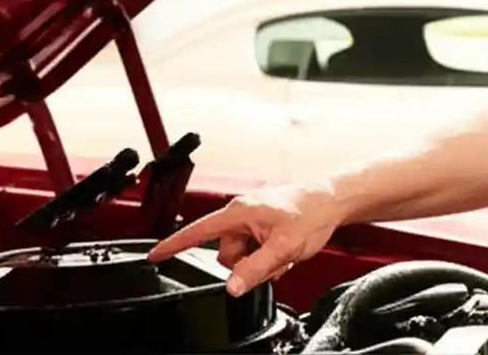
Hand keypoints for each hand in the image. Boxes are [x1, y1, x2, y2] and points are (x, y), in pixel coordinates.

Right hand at [146, 180, 345, 295]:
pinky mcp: (263, 226)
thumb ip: (255, 268)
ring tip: (283, 251)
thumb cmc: (311, 212)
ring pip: (241, 256)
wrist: (334, 201)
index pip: (197, 231)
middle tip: (273, 256)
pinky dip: (268, 257)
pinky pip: (254, 251)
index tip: (153, 256)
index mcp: (238, 213)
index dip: (174, 245)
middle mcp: (241, 214)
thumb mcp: (283, 246)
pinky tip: (286, 251)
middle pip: (224, 254)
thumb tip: (231, 286)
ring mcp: (252, 220)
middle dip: (245, 263)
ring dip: (259, 261)